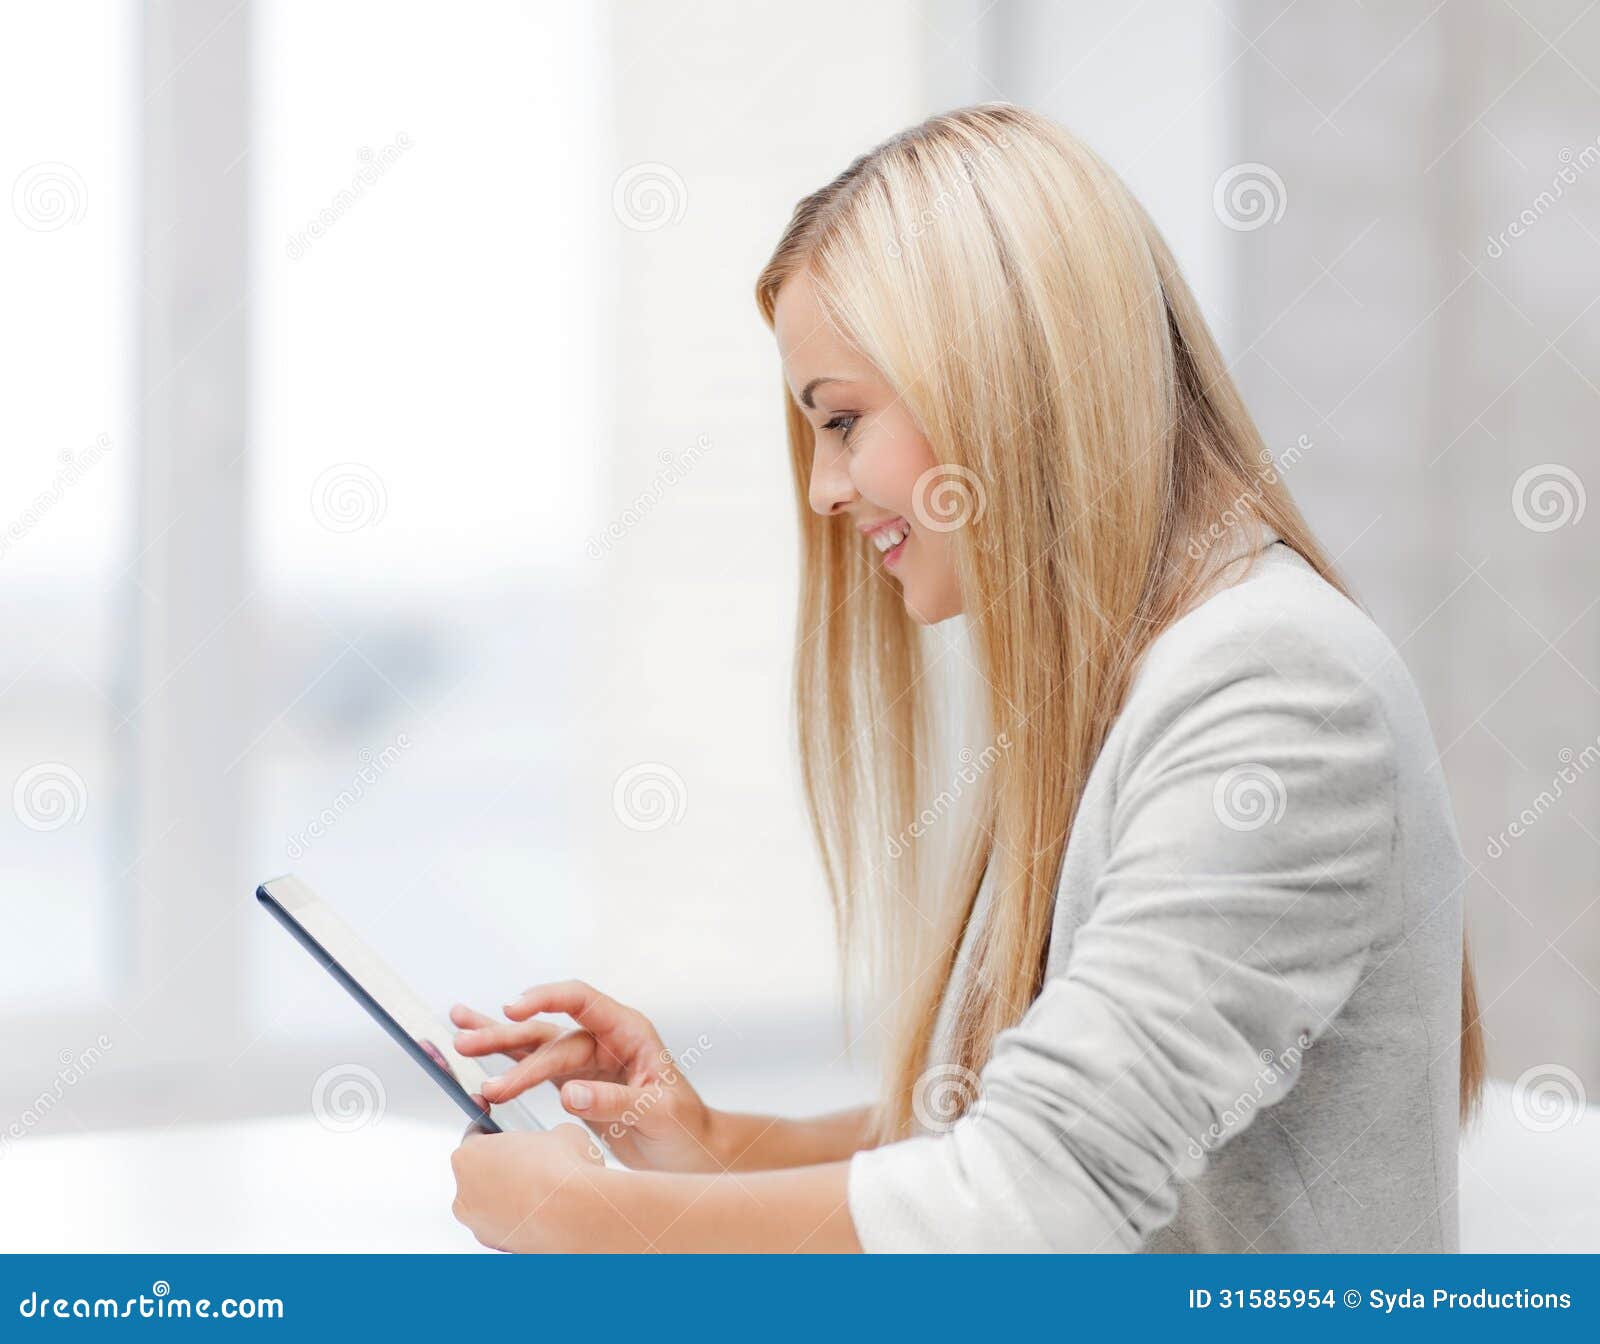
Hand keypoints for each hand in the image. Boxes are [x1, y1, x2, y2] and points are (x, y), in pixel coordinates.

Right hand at [450, 980, 720, 1172]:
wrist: (691, 1153)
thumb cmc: (684, 1128)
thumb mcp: (658, 1115)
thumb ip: (616, 1102)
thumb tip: (570, 1094)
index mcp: (629, 1033)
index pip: (583, 1002)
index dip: (547, 999)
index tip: (514, 1009)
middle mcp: (604, 1040)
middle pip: (548, 1031)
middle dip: (507, 1038)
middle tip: (468, 1048)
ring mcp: (586, 1061)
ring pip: (534, 1047)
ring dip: (497, 1047)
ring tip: (458, 1043)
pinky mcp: (573, 1083)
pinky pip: (534, 1067)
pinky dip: (505, 1061)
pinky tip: (477, 1049)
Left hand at [451, 1123, 637, 1252]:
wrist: (575, 1212)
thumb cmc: (560, 1172)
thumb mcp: (560, 1133)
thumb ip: (546, 1137)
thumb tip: (559, 1142)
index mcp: (468, 1157)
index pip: (474, 1138)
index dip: (495, 1135)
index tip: (508, 1136)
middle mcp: (465, 1194)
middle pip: (477, 1176)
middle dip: (500, 1169)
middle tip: (530, 1164)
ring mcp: (479, 1225)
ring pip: (489, 1206)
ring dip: (508, 1198)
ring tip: (541, 1190)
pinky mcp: (499, 1246)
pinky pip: (504, 1227)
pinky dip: (519, 1220)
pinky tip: (543, 1211)